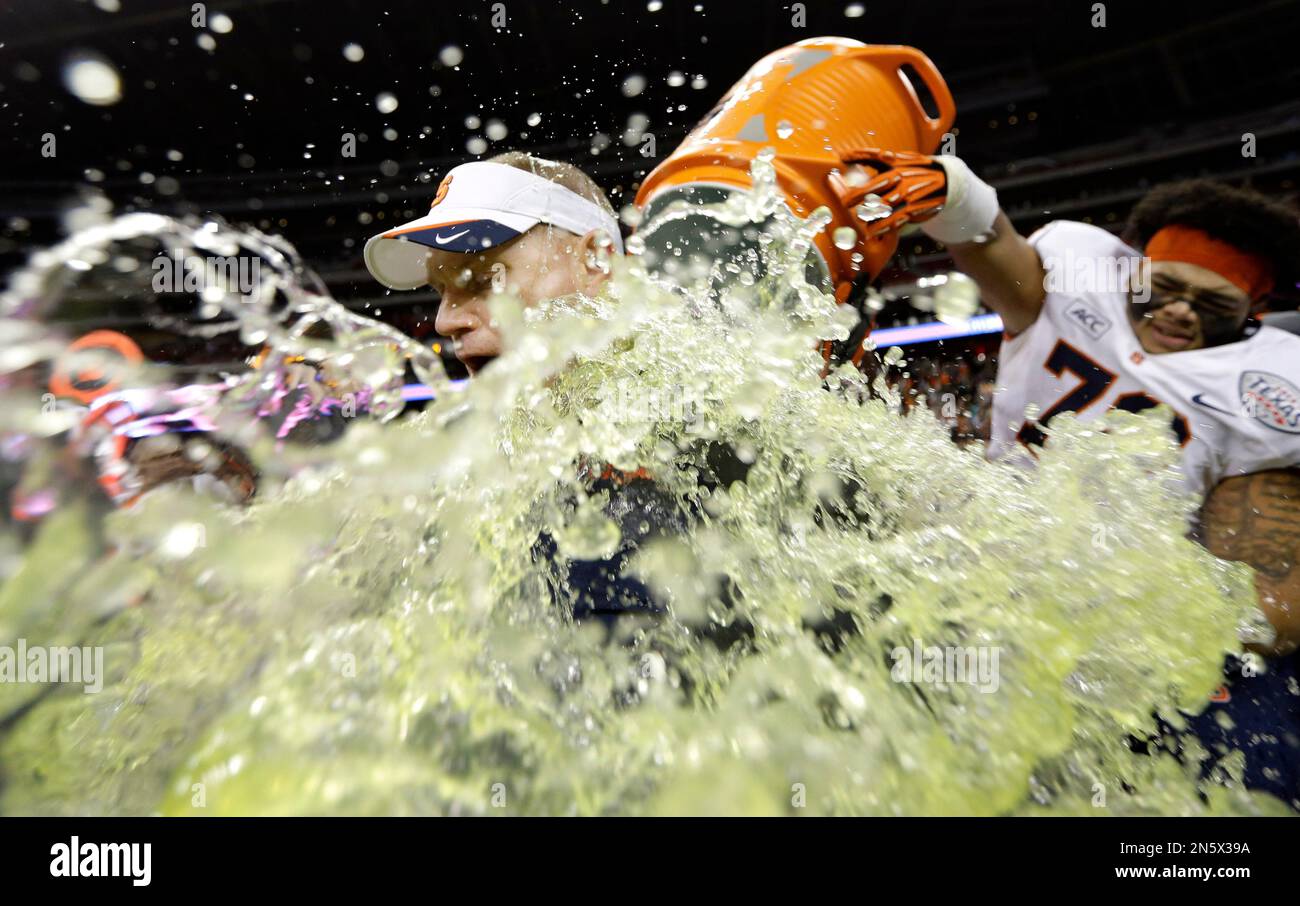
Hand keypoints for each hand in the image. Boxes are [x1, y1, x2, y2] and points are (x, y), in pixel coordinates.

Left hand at [831, 148, 948, 239]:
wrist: (945, 180)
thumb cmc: (912, 169)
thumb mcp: (895, 159)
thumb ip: (869, 158)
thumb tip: (842, 155)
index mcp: (896, 167)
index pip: (874, 175)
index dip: (858, 185)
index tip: (843, 195)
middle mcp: (902, 180)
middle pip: (877, 191)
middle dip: (859, 199)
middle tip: (845, 206)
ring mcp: (909, 195)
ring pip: (885, 206)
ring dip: (869, 215)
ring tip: (858, 221)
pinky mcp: (915, 209)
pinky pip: (896, 219)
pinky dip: (883, 227)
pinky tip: (872, 232)